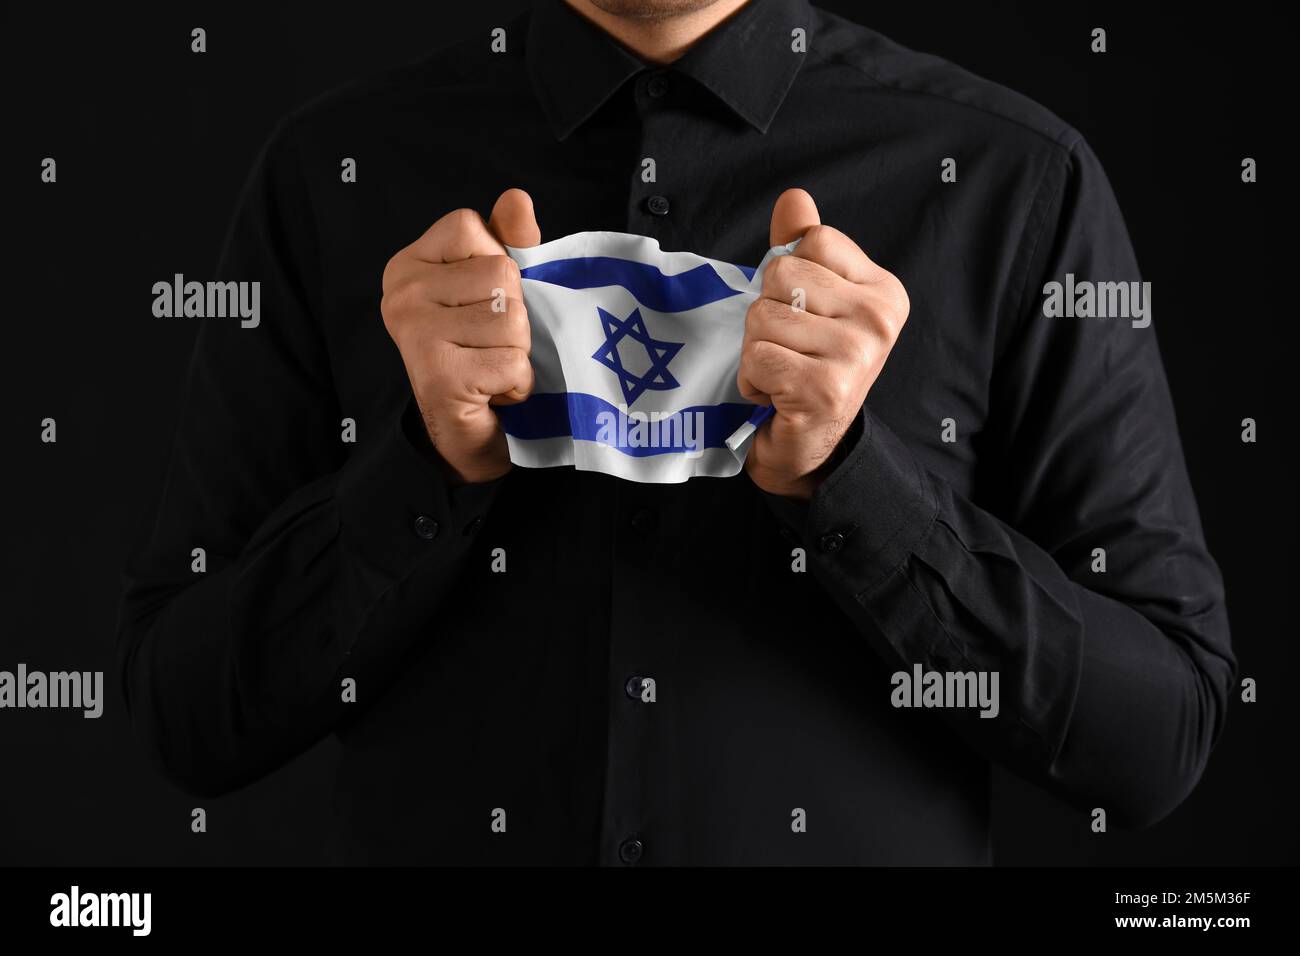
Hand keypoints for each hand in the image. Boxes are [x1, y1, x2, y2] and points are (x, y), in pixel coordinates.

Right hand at [380, 189, 540, 483]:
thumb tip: (517, 198)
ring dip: (518, 353)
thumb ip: (507, 243)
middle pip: (501, 274)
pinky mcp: (438, 375)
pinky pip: (512, 363)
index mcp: (410, 265)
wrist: (466, 435)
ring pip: (512, 320)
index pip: (471, 226)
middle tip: (490, 345)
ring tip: (492, 367)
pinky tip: (492, 392)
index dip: (497, 264)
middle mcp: (402, 294)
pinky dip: (517, 384)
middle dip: (515, 316)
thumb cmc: (483, 355)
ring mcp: (416, 334)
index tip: (480, 301)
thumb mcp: (498, 290)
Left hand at [738, 188, 909, 499]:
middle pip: (782, 273)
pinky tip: (775, 396)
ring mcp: (856, 355)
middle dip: (767, 314)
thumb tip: (795, 197)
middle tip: (788, 349)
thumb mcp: (810, 302)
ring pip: (763, 316)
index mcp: (883, 291)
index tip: (803, 315)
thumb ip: (802, 248)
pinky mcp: (825, 389)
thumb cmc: (807, 370)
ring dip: (756, 350)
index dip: (788, 275)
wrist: (809, 449)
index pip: (813, 239)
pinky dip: (753, 379)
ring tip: (781, 373)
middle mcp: (878, 320)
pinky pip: (758, 356)